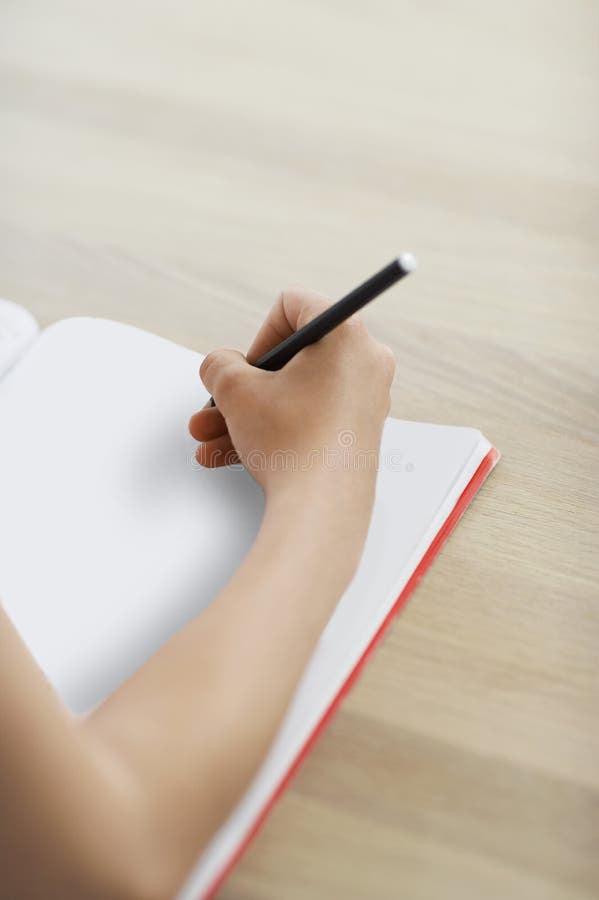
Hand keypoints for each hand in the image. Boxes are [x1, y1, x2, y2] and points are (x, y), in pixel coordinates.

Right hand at [188, 288, 394, 498]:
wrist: (322, 507)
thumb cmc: (292, 444)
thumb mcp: (237, 392)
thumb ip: (220, 365)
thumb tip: (220, 366)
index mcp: (345, 334)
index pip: (293, 305)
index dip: (259, 334)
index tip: (247, 367)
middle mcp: (365, 362)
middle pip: (292, 358)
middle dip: (245, 385)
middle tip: (221, 402)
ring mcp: (365, 399)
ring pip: (293, 394)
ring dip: (248, 412)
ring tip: (209, 436)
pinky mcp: (358, 431)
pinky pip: (308, 417)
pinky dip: (273, 429)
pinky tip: (228, 452)